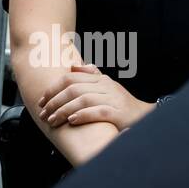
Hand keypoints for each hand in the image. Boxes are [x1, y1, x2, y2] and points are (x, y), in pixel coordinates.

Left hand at [37, 64, 154, 130]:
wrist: (146, 118)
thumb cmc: (122, 105)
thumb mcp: (107, 87)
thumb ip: (91, 75)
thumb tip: (73, 66)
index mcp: (100, 79)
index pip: (70, 78)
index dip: (53, 89)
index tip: (41, 100)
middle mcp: (105, 86)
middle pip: (73, 89)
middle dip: (54, 101)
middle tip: (43, 113)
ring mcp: (113, 99)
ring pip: (82, 100)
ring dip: (64, 111)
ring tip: (53, 120)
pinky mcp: (119, 113)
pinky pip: (97, 111)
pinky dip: (83, 115)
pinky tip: (72, 121)